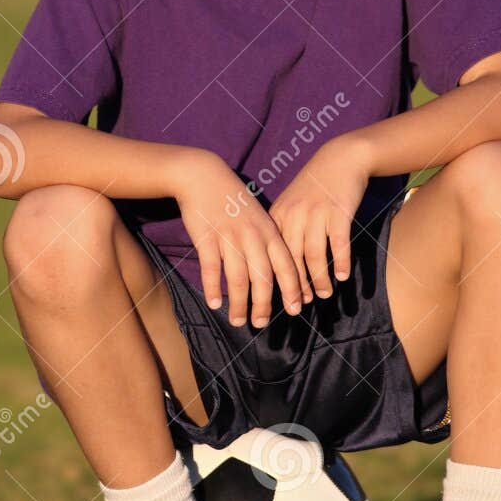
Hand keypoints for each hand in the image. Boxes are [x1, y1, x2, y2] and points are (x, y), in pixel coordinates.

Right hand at [168, 149, 306, 328]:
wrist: (204, 176)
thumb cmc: (233, 199)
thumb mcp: (259, 216)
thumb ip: (268, 241)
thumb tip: (276, 272)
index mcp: (269, 231)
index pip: (286, 265)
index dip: (292, 289)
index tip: (295, 310)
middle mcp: (253, 236)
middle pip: (263, 277)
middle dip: (264, 304)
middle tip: (261, 324)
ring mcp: (230, 237)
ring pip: (238, 278)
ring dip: (239, 303)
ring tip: (237, 321)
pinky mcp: (207, 237)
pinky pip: (212, 268)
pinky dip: (213, 287)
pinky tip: (213, 303)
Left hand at [268, 134, 372, 300]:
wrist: (340, 158)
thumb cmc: (315, 186)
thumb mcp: (292, 204)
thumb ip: (285, 230)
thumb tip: (280, 266)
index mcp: (278, 215)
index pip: (274, 255)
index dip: (277, 281)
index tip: (280, 301)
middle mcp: (294, 215)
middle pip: (292, 259)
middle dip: (296, 287)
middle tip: (300, 307)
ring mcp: (316, 213)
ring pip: (314, 255)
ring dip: (319, 279)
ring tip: (324, 295)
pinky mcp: (338, 211)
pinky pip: (338, 243)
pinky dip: (340, 262)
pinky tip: (343, 276)